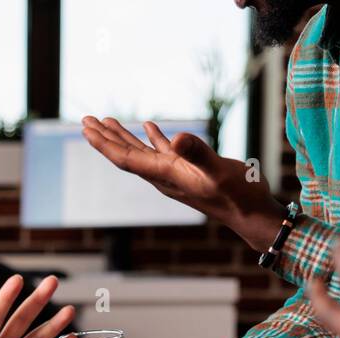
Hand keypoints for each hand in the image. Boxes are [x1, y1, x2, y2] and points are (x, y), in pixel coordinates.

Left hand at [80, 116, 288, 252]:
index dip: (105, 144)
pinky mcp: (189, 171)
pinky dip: (152, 138)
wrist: (254, 215)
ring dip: (122, 137)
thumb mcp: (219, 171)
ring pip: (141, 153)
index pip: (126, 159)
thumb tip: (175, 138)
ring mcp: (176, 174)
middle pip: (126, 155)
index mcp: (166, 175)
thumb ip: (198, 154)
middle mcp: (164, 177)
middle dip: (105, 138)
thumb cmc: (240, 196)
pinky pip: (163, 151)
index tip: (87, 128)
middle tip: (85, 120)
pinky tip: (147, 126)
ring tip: (106, 121)